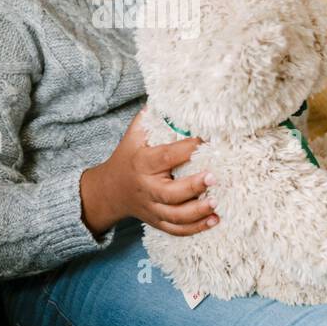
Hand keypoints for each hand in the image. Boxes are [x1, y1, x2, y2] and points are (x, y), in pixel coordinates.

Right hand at [80, 109, 218, 237]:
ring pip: (175, 216)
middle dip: (193, 186)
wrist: (109, 191)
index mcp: (142, 163)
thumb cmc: (128, 157)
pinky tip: (214, 221)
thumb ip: (151, 118)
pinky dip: (195, 229)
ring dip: (197, 213)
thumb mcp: (134, 135)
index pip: (165, 156)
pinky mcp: (157, 221)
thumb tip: (170, 95)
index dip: (186, 149)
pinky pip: (176, 230)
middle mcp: (146, 188)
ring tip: (216, 203)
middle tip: (214, 177)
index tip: (205, 141)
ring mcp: (152, 207)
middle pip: (170, 193)